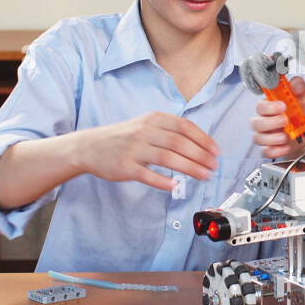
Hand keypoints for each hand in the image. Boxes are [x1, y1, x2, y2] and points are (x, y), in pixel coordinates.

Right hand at [76, 112, 219, 190]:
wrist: (89, 147)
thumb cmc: (123, 137)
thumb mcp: (145, 124)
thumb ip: (169, 131)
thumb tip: (200, 145)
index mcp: (153, 119)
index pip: (184, 127)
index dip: (203, 139)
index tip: (216, 151)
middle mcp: (144, 131)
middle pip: (179, 143)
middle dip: (201, 156)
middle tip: (213, 166)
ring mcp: (134, 149)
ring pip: (168, 158)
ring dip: (190, 168)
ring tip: (203, 176)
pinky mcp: (125, 167)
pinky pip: (148, 175)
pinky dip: (164, 181)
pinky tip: (176, 185)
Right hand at [251, 76, 304, 158]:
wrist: (304, 134)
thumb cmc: (299, 114)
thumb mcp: (303, 99)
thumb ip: (300, 88)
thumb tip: (296, 84)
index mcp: (268, 107)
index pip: (260, 105)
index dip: (269, 107)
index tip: (283, 106)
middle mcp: (263, 121)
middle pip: (255, 122)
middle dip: (270, 122)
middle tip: (285, 120)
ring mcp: (264, 135)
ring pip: (257, 138)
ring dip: (272, 138)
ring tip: (286, 136)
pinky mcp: (268, 148)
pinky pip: (265, 151)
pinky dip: (275, 150)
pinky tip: (285, 147)